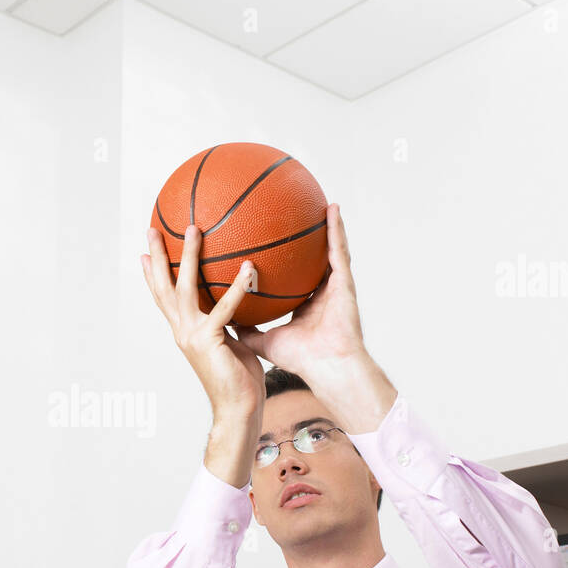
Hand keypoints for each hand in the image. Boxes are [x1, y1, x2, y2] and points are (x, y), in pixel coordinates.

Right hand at [142, 222, 265, 420]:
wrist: (237, 409)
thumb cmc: (239, 381)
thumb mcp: (234, 344)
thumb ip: (232, 323)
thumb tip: (243, 305)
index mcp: (185, 331)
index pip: (164, 298)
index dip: (152, 275)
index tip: (144, 253)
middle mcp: (182, 330)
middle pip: (163, 287)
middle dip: (156, 257)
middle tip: (152, 229)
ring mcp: (192, 335)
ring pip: (184, 289)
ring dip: (187, 257)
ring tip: (193, 230)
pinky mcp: (209, 340)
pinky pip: (223, 307)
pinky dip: (236, 287)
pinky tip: (248, 267)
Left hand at [229, 204, 366, 379]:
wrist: (327, 365)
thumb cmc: (301, 359)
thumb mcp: (263, 341)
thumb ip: (245, 329)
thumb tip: (222, 319)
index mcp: (303, 305)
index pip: (291, 279)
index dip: (284, 264)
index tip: (271, 247)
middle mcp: (320, 292)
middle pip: (311, 260)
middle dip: (305, 239)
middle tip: (293, 217)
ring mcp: (334, 286)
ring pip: (329, 249)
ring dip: (326, 225)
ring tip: (317, 202)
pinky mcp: (345, 282)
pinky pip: (339, 250)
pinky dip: (336, 229)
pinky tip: (331, 210)